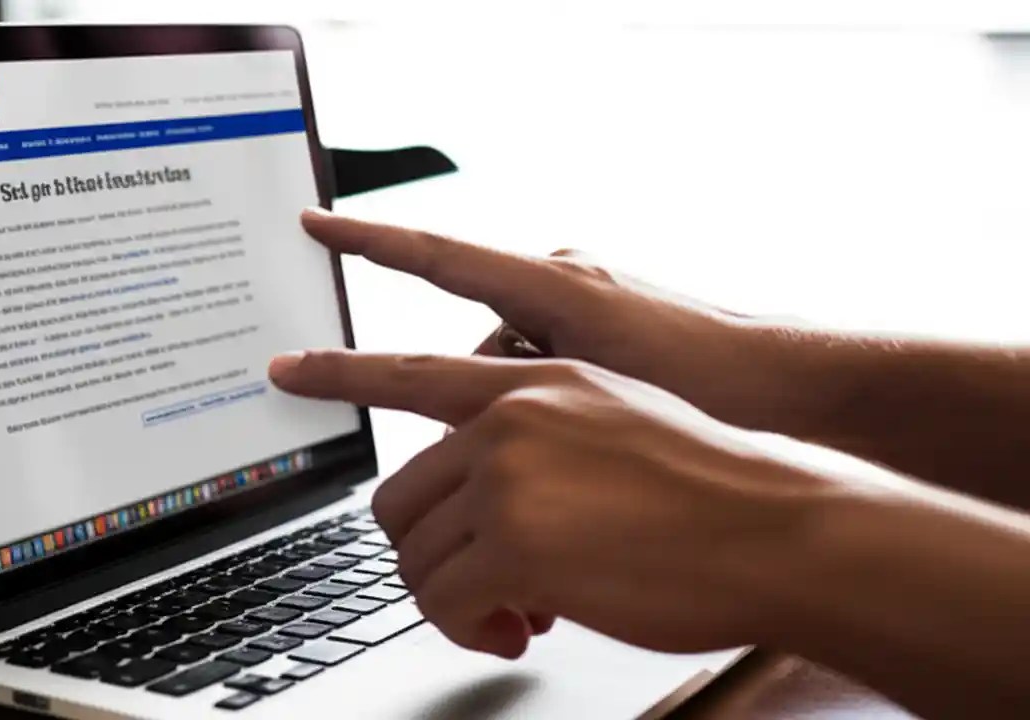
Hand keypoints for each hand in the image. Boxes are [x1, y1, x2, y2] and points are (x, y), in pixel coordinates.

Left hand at [269, 350, 830, 658]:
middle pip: (398, 497)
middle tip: (480, 588)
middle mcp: (509, 418)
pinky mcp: (514, 542)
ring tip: (510, 612)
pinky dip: (470, 628)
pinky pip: (445, 600)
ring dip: (452, 598)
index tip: (284, 369)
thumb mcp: (614, 423)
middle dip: (428, 555)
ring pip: (414, 555)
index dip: (339, 372)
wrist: (778, 529)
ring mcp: (508, 476)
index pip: (410, 373)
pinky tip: (519, 628)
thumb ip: (535, 443)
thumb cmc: (710, 491)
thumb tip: (477, 499)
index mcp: (532, 382)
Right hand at [301, 209, 802, 432]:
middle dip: (480, 419)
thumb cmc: (720, 386)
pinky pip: (550, 379)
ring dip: (521, 432)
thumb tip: (474, 402)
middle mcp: (565, 286)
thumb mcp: (605, 393)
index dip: (365, 243)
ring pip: (511, 380)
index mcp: (555, 286)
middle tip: (508, 470)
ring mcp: (588, 311)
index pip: (436, 258)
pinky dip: (553, 422)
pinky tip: (591, 463)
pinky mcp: (609, 339)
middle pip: (475, 357)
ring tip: (569, 477)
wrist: (807, 395)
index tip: (310, 227)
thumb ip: (526, 387)